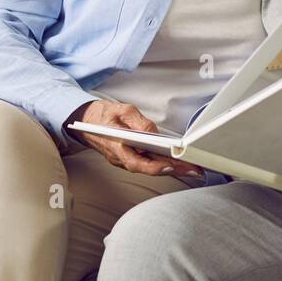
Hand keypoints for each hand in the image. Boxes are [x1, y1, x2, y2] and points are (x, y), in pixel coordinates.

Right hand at [66, 99, 203, 178]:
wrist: (87, 121)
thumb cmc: (104, 115)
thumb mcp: (122, 110)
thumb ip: (138, 122)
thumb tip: (154, 132)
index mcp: (116, 147)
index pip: (136, 162)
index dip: (154, 167)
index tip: (170, 165)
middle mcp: (121, 158)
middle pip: (149, 168)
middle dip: (173, 170)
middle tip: (194, 170)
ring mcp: (126, 160)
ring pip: (151, 168)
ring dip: (172, 169)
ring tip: (193, 168)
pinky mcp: (131, 158)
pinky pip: (149, 163)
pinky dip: (165, 164)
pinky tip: (180, 163)